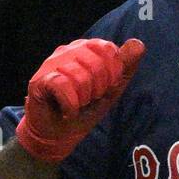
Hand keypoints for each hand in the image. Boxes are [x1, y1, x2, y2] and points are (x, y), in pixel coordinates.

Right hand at [15, 37, 145, 163]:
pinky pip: (64, 86)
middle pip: (97, 64)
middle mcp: (68, 50)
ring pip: (81, 77)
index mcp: (87, 49)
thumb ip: (125, 67)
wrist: (59, 134)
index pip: (109, 50)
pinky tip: (67, 110)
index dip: (112, 75)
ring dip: (83, 99)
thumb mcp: (112, 89)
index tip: (103, 89)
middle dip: (98, 89)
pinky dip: (70, 105)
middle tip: (88, 99)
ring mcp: (52, 63)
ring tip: (76, 104)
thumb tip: (138, 44)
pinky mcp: (39, 80)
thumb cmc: (85, 109)